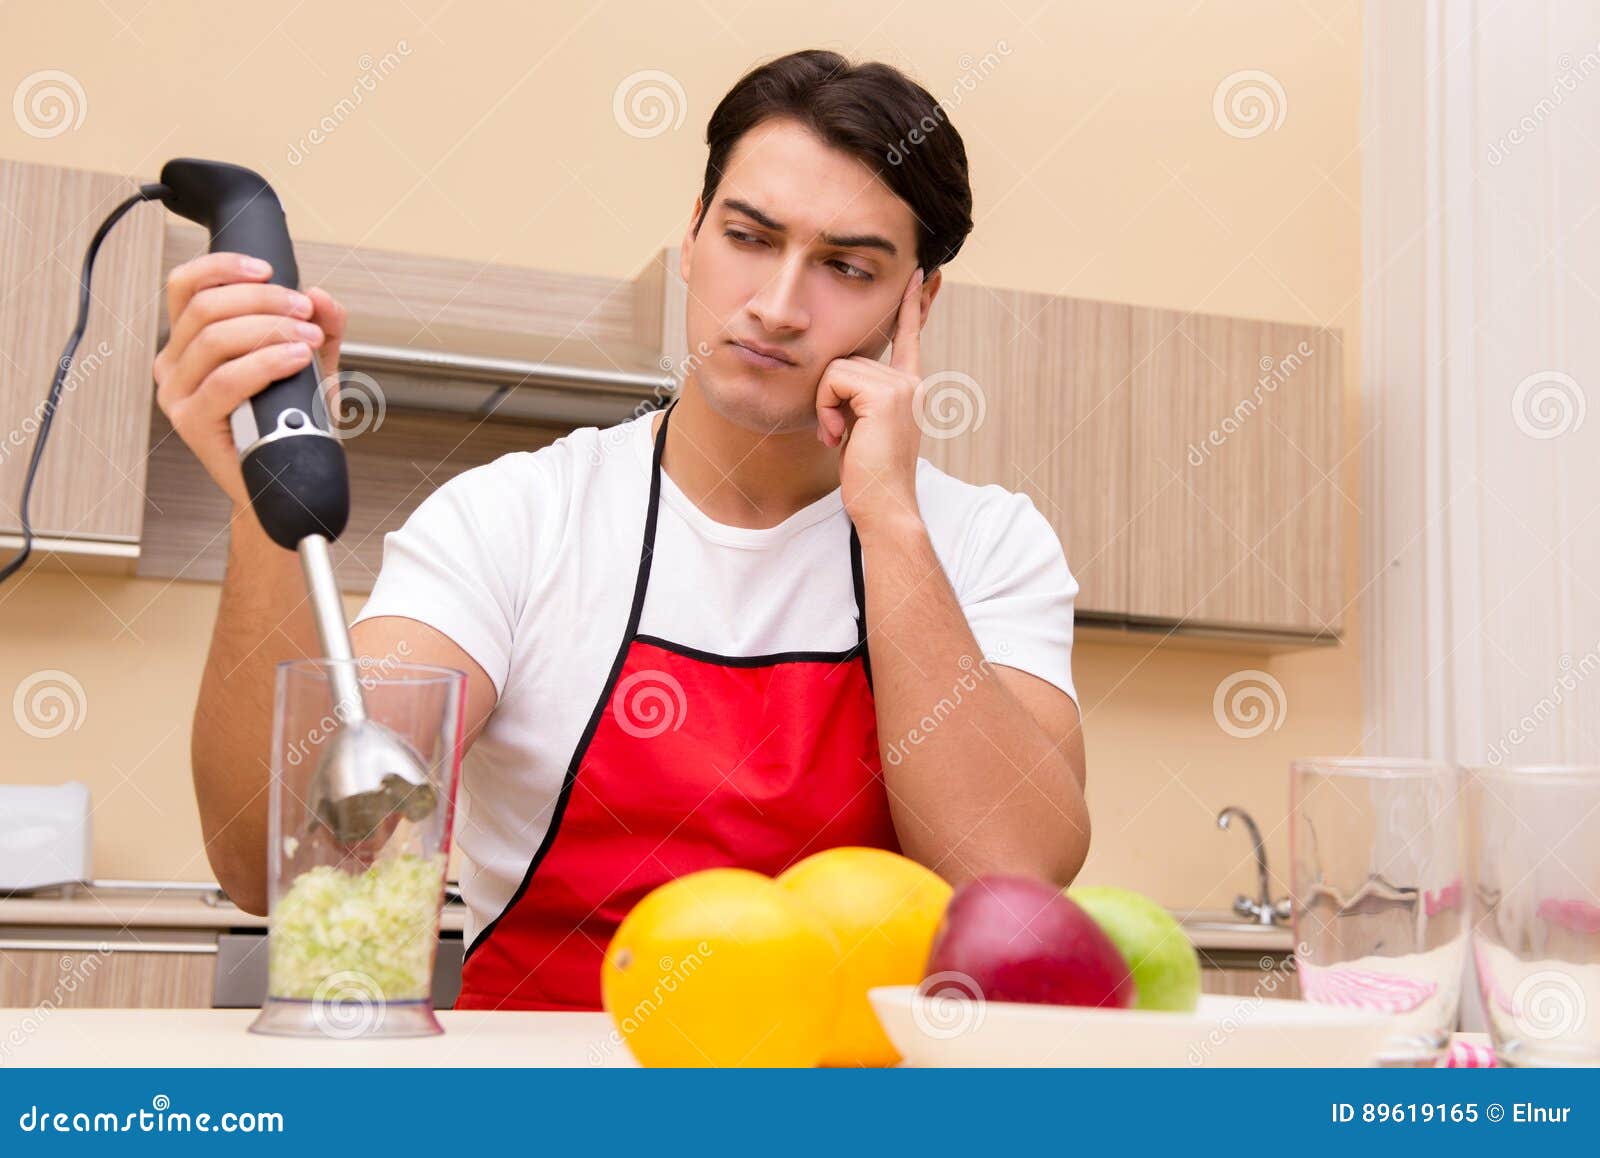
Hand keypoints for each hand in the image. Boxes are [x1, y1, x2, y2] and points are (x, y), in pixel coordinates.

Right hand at [153, 252, 346, 510]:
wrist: (287, 478)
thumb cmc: (290, 421)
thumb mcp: (312, 362)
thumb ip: (322, 325)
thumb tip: (320, 295)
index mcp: (189, 342)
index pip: (186, 286)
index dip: (223, 268)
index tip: (268, 271)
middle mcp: (174, 364)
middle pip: (206, 308)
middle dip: (263, 301)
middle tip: (305, 312)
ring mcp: (177, 394)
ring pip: (214, 340)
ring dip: (268, 330)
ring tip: (307, 339)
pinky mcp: (190, 422)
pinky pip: (225, 381)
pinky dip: (265, 363)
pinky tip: (295, 360)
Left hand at [815, 265, 926, 536]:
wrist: (883, 505)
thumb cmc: (868, 476)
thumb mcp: (861, 428)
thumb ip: (858, 398)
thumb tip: (841, 377)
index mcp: (907, 388)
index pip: (909, 336)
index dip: (913, 304)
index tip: (920, 274)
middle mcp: (909, 382)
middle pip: (847, 357)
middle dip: (829, 395)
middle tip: (838, 432)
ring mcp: (900, 386)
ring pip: (837, 367)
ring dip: (826, 404)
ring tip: (840, 435)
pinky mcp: (885, 394)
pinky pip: (834, 379)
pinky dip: (825, 406)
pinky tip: (839, 433)